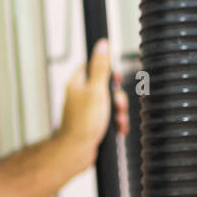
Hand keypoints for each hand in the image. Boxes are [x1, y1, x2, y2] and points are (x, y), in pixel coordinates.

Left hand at [58, 38, 129, 161]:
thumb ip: (101, 67)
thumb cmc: (83, 123)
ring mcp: (87, 111)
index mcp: (77, 84)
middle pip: (105, 87)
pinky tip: (118, 129)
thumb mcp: (96, 90)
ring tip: (117, 120)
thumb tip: (102, 44)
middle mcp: (80, 96)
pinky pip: (110, 119)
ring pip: (110, 105)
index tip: (116, 78)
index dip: (107, 70)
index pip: (92, 67)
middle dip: (117, 97)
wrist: (76, 152)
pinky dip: (116, 124)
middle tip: (117, 104)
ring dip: (119, 112)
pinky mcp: (93, 124)